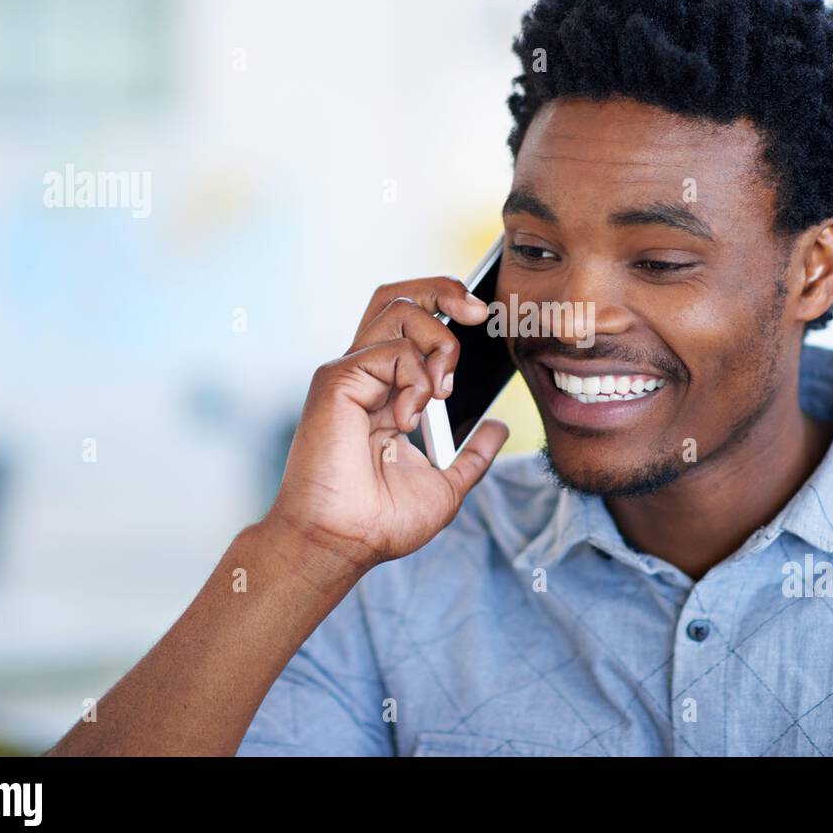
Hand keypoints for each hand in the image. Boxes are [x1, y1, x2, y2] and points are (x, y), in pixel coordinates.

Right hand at [264, 277, 509, 572]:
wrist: (345, 542)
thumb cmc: (380, 521)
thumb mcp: (445, 484)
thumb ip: (472, 455)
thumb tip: (496, 429)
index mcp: (385, 391)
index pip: (410, 323)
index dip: (444, 306)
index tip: (482, 320)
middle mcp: (365, 374)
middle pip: (396, 297)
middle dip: (442, 290)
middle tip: (476, 313)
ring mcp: (349, 374)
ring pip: (398, 311)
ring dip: (438, 343)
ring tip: (441, 391)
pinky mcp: (336, 381)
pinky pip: (390, 352)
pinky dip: (416, 380)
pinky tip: (410, 417)